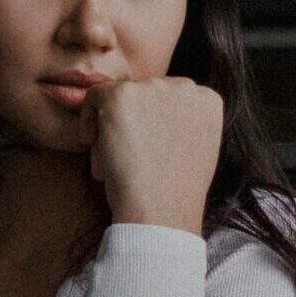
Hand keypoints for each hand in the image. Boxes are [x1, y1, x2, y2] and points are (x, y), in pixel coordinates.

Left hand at [81, 75, 222, 235]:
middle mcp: (184, 86)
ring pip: (120, 97)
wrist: (159, 210)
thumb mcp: (195, 150)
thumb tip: (156, 114)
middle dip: (132, 122)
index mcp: (207, 100)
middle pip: (144, 94)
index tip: (147, 150)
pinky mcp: (121, 94)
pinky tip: (96, 146)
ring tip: (116, 158)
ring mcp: (153, 88)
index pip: (169, 99)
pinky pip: (94, 96)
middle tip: (129, 157)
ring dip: (111, 123)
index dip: (152, 124)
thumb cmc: (173, 191)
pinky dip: (88, 120)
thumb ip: (184, 124)